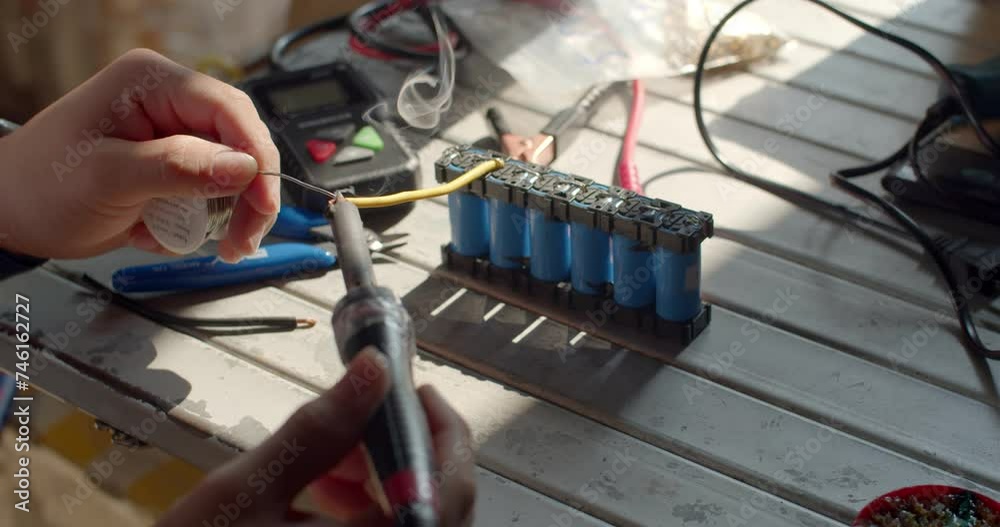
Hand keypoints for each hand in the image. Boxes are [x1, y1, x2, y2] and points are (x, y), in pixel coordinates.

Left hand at [0, 48, 279, 261]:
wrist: (10, 216)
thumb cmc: (39, 187)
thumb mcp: (109, 178)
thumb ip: (179, 168)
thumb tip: (244, 167)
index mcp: (153, 84)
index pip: (229, 110)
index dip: (257, 157)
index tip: (263, 203)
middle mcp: (169, 103)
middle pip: (241, 143)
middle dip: (248, 195)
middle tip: (243, 239)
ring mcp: (172, 136)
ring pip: (233, 173)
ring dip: (225, 215)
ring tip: (203, 244)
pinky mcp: (173, 166)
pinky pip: (212, 193)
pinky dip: (200, 222)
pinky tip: (165, 233)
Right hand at [156, 348, 475, 526]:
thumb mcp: (247, 494)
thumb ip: (316, 431)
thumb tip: (375, 369)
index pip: (451, 486)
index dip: (443, 429)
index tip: (412, 389)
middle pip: (437, 501)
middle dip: (402, 449)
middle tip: (358, 415)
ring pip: (411, 519)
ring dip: (382, 479)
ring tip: (329, 456)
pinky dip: (365, 511)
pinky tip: (320, 492)